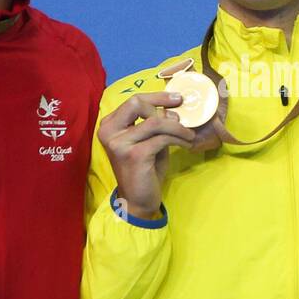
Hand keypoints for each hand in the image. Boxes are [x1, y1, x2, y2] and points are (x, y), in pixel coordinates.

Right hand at [98, 92, 196, 219]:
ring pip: (155, 122)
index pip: (133, 101)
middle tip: (182, 116)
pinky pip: (162, 138)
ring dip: (177, 127)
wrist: (137, 201)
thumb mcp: (148, 142)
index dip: (157, 97)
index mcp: (110, 126)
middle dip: (163, 105)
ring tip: (189, 135)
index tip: (177, 99)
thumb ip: (156, 125)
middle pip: (137, 103)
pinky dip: (178, 139)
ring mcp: (120, 143)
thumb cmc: (144, 170)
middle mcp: (109, 132)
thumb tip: (172, 109)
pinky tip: (187, 145)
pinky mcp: (134, 155)